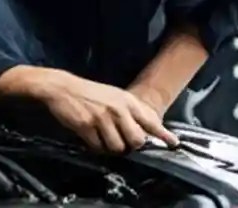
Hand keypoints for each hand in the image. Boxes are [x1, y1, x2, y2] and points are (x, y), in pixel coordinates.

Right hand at [0, 66, 178, 153]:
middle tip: (123, 142)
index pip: (150, 120)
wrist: (64, 88)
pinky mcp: (87, 127)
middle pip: (136, 141)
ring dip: (112, 148)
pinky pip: (99, 148)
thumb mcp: (115, 96)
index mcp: (127, 101)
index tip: (174, 144)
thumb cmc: (92, 93)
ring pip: (118, 148)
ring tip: (104, 138)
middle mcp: (118, 110)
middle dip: (131, 146)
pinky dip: (97, 148)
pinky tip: (92, 139)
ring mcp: (103, 119)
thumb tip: (147, 131)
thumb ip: (131, 111)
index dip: (163, 135)